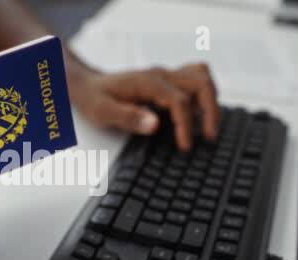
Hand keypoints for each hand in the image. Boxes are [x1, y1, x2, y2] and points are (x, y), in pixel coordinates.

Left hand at [70, 63, 219, 150]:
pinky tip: (196, 118)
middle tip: (209, 135)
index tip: (185, 146)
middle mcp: (160, 75)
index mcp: (147, 83)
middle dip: (210, 109)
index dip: (185, 125)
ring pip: (202, 77)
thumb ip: (128, 117)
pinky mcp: (167, 82)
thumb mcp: (103, 112)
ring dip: (210, 101)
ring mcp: (165, 76)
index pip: (178, 100)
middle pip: (200, 81)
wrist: (87, 85)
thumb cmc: (94, 99)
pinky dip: (202, 97)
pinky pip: (195, 81)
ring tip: (207, 128)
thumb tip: (154, 125)